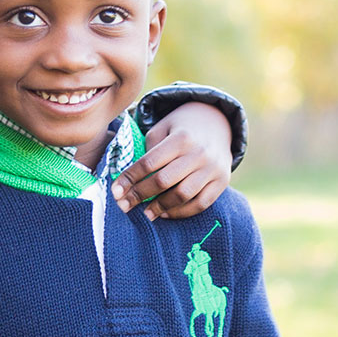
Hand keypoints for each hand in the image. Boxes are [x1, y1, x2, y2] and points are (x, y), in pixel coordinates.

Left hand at [113, 101, 231, 219]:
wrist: (217, 124)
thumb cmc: (181, 129)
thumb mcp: (162, 128)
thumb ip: (148, 150)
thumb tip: (131, 181)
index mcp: (181, 138)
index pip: (149, 162)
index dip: (130, 179)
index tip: (115, 192)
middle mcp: (199, 153)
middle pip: (164, 181)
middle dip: (140, 195)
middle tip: (124, 206)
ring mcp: (213, 168)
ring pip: (183, 195)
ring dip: (160, 207)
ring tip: (146, 213)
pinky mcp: (222, 181)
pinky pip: (201, 203)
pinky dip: (182, 212)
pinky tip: (166, 213)